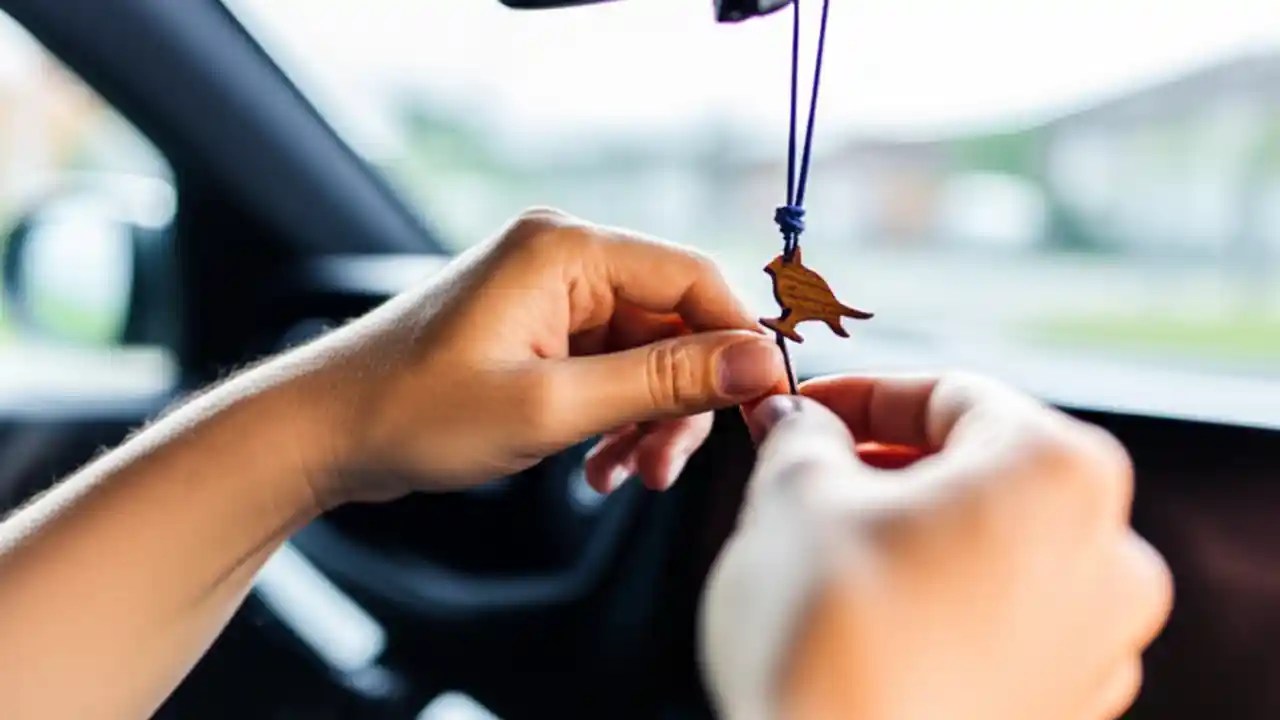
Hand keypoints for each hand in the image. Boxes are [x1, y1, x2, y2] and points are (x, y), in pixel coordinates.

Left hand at [307, 208, 786, 504]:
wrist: (322, 431)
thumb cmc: (412, 412)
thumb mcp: (549, 408)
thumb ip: (660, 383)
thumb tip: (754, 362)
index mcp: (566, 250)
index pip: (693, 278)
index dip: (737, 342)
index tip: (760, 405)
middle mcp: (562, 259)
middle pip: (672, 322)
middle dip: (681, 399)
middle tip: (664, 467)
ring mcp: (547, 295)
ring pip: (644, 354)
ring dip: (647, 418)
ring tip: (628, 475)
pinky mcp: (535, 330)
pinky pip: (607, 369)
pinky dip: (614, 418)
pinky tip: (599, 467)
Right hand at [700, 374, 1172, 719]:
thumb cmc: (828, 633)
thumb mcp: (793, 499)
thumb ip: (802, 439)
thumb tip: (796, 420)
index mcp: (1057, 472)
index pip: (952, 396)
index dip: (863, 394)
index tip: (807, 409)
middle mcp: (1107, 554)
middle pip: (986, 469)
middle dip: (890, 463)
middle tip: (812, 473)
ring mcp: (1099, 641)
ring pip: (999, 547)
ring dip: (919, 529)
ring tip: (836, 543)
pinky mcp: (1068, 707)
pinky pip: (1008, 621)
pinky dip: (947, 598)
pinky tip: (878, 612)